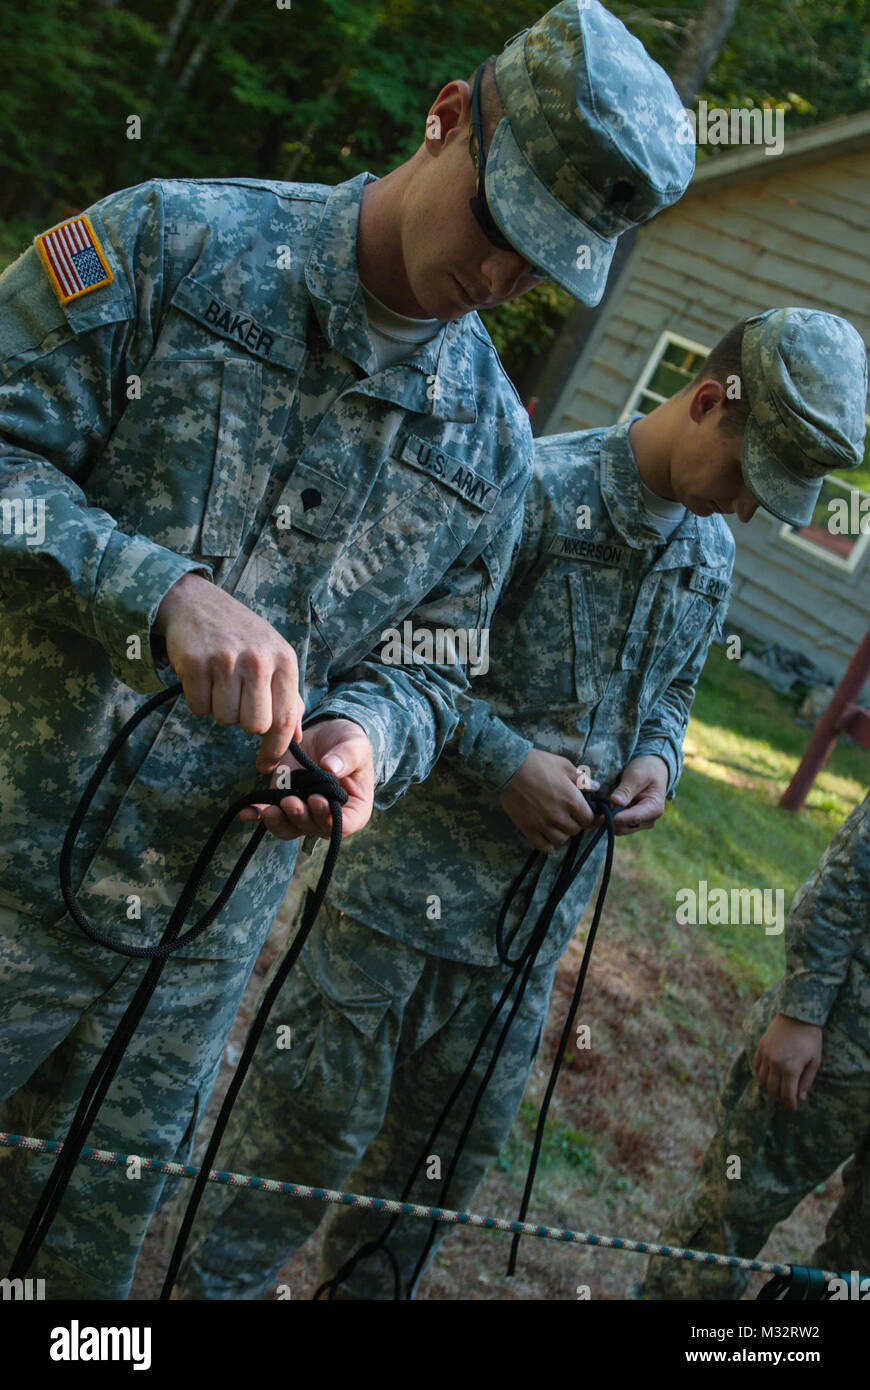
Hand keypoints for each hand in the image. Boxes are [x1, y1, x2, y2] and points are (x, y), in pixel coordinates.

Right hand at [154, 573, 303, 772]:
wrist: (198, 603)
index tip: (266, 764)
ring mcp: (225, 660)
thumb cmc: (241, 636)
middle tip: (237, 699)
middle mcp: (257, 659)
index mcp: (284, 660)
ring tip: (220, 681)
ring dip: (219, 709)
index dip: (275, 748)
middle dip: (243, 722)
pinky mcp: (194, 663)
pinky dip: (198, 700)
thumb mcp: (273, 657)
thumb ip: (287, 697)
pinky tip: (203, 677)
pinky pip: (198, 707)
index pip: (284, 719)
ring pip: (224, 719)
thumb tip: (296, 736)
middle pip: (254, 725)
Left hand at [239, 717, 374, 841]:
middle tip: (290, 801)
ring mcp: (304, 811)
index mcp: (354, 809)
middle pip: (314, 828)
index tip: (317, 800)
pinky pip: (271, 814)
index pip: (345, 824)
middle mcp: (328, 816)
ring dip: (279, 822)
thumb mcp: (355, 744)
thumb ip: (347, 756)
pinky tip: (247, 813)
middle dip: (301, 817)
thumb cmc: (349, 743)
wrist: (325, 736)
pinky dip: (258, 815)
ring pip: (290, 827)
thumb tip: (330, 767)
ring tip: (270, 810)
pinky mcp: (284, 802)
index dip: (329, 818)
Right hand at [499, 749, 598, 852]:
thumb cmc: (538, 763)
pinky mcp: (528, 828)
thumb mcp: (563, 765)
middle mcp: (559, 816)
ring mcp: (543, 824)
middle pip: (575, 830)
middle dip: (575, 823)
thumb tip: (596, 787)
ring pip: (561, 839)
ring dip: (562, 833)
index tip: (590, 815)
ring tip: (558, 824)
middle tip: (570, 815)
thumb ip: (582, 779)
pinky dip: (548, 845)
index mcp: (571, 800)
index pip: (589, 820)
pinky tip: (547, 836)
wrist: (509, 768)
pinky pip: (543, 846)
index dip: (591, 818)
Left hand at [608, 755, 668, 836]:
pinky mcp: (632, 822)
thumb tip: (615, 802)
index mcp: (655, 809)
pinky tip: (605, 807)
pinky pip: (617, 825)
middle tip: (597, 805)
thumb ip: (626, 789)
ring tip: (601, 804)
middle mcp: (649, 820)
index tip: (601, 813)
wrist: (652, 770)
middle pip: (624, 827)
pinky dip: (610, 818)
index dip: (616, 818)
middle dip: (610, 818)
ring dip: (608, 819)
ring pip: (618, 828)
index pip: (633, 818)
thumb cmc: (646, 770)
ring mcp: (640, 823)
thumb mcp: (637, 775)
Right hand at [753, 1014, 822, 1109]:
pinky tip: (768, 1076)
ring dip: (770, 1087)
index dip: (790, 1104)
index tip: (793, 1108)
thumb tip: (801, 1097)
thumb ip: (807, 1080)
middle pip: (773, 1089)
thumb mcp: (815, 1060)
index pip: (787, 1094)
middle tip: (787, 1099)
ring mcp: (765, 1055)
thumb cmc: (810, 1037)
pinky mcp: (760, 1047)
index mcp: (790, 1068)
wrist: (796, 1014)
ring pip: (762, 1079)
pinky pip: (756, 1066)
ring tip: (778, 1088)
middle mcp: (775, 1063)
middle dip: (780, 1097)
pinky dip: (760, 1075)